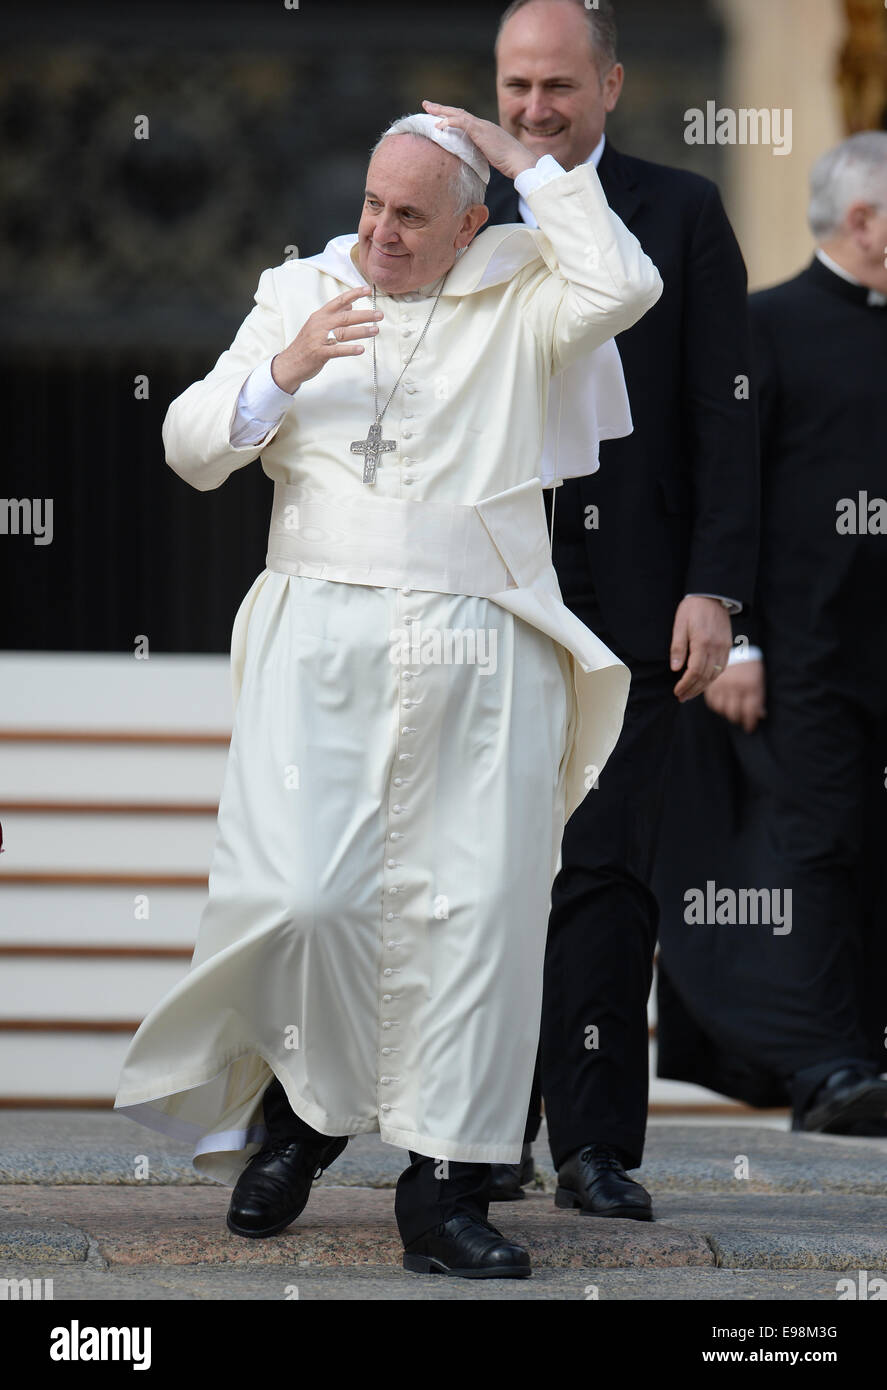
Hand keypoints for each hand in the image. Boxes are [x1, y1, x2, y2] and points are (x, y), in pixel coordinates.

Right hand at [270, 286, 381, 392]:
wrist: (290, 363)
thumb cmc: (306, 345)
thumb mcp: (318, 326)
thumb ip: (334, 315)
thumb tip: (350, 306)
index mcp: (320, 316)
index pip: (339, 301)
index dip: (353, 294)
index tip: (367, 290)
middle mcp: (319, 324)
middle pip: (345, 317)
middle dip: (364, 315)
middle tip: (379, 315)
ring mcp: (319, 339)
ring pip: (343, 332)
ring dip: (361, 331)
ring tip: (375, 330)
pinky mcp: (319, 353)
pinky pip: (337, 350)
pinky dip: (350, 350)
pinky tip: (361, 349)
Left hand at [421, 99, 536, 180]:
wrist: (519, 160)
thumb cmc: (510, 163)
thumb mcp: (492, 158)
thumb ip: (482, 155)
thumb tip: (472, 162)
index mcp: (485, 130)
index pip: (465, 120)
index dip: (451, 117)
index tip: (439, 116)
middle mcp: (482, 125)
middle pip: (459, 113)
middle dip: (442, 109)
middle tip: (427, 105)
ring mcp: (482, 126)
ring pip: (457, 114)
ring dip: (441, 111)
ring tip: (427, 108)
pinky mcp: (480, 131)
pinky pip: (461, 122)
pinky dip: (448, 122)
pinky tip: (438, 125)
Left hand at [669, 596, 732, 702]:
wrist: (712, 595)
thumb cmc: (692, 609)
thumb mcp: (679, 625)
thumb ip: (678, 647)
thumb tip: (676, 669)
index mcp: (702, 642)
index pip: (694, 671)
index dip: (685, 684)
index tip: (676, 691)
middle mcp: (716, 647)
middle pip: (705, 676)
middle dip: (692, 689)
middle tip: (681, 698)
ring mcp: (724, 647)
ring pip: (715, 674)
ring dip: (702, 687)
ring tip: (690, 693)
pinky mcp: (727, 646)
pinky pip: (721, 667)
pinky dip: (712, 678)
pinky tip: (703, 682)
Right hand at [704, 660, 765, 732]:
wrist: (737, 649)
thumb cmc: (750, 668)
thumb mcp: (759, 681)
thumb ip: (758, 698)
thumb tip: (760, 715)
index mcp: (750, 686)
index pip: (750, 711)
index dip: (750, 723)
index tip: (749, 728)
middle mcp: (735, 687)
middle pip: (734, 713)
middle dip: (738, 719)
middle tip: (740, 720)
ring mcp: (722, 685)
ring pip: (721, 709)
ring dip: (726, 714)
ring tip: (730, 712)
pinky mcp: (712, 683)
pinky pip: (712, 702)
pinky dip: (717, 706)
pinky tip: (722, 704)